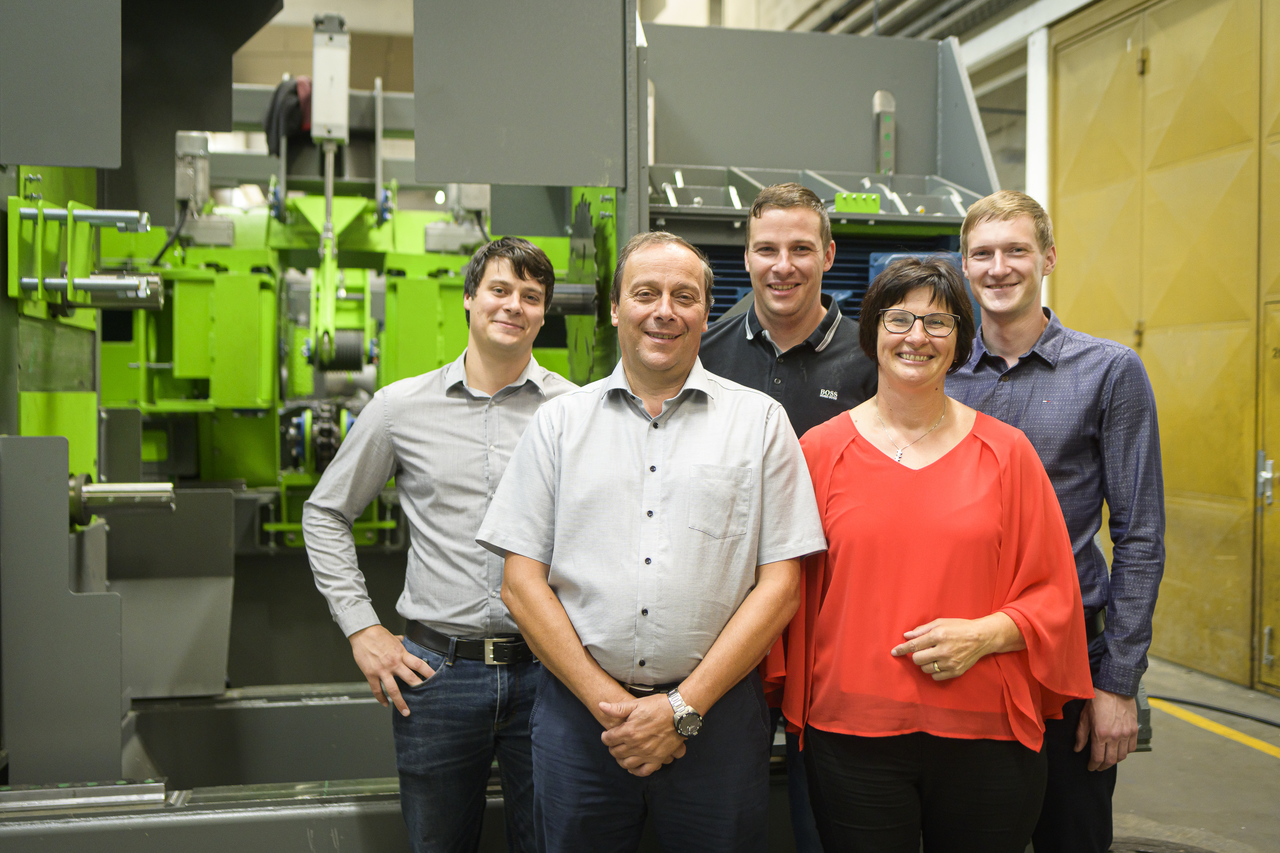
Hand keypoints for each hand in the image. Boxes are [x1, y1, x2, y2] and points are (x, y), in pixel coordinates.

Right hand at [349, 624, 436, 715]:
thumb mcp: (395, 638)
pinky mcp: (370, 674)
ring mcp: (382, 670)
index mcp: (401, 654)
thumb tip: (408, 643)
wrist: (362, 632)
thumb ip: (402, 644)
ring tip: (406, 712)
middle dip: (418, 689)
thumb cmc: (379, 634)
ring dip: (400, 702)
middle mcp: (394, 663)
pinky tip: (386, 704)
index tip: (435, 679)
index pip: (419, 664)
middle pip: (410, 678)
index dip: (428, 672)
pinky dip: (381, 699)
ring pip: (393, 690)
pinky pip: (377, 690)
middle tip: (426, 699)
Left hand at [598, 695, 687, 776]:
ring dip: (621, 759)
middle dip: (612, 747)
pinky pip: (643, 771)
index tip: (608, 734)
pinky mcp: (657, 759)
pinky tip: (633, 765)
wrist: (680, 712)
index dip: (605, 737)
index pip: (608, 739)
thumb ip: (617, 708)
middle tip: (615, 743)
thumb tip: (601, 706)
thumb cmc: (658, 706)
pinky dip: (635, 770)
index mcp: (628, 731)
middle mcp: (636, 745)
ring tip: (622, 753)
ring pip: (626, 764)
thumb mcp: (636, 703)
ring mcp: (646, 754)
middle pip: (615, 752)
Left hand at [891, 614, 1020, 680]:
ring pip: (925, 669)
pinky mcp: (955, 671)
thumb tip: (906, 636)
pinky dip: (933, 671)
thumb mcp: (940, 623)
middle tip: (921, 651)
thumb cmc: (959, 627)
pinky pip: (935, 676)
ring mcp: (950, 663)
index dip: (901, 649)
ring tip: (932, 656)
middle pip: (917, 659)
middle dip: (915, 655)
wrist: (981, 637)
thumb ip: (922, 630)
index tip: (894, 652)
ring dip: (925, 663)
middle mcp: (943, 650)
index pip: (914, 645)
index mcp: (938, 636)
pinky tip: (938, 663)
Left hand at [1074, 689, 1137, 770]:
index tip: (1091, 767)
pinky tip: (1119, 750)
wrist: (1114, 688)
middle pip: (1111, 760)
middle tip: (1099, 766)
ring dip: (1114, 760)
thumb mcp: (1084, 717)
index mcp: (1101, 734)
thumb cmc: (1097, 700)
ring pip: (1122, 756)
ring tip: (1108, 759)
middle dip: (1103, 766)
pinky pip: (1132, 748)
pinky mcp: (1134, 730)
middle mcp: (1115, 737)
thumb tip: (1077, 749)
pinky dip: (1126, 752)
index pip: (1098, 758)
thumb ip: (1081, 735)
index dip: (1093, 765)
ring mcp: (1126, 734)